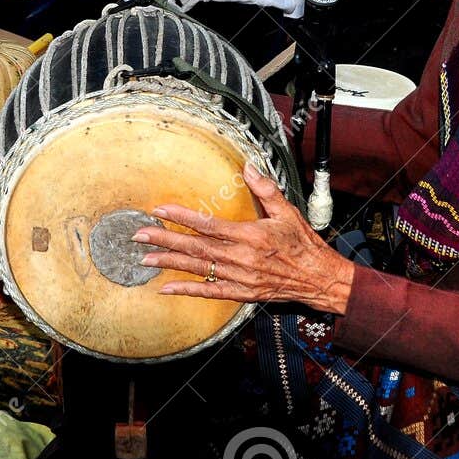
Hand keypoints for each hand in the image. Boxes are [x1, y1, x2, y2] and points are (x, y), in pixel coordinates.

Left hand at [136, 164, 354, 312]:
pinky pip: (210, 292)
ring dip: (170, 263)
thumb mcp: (288, 212)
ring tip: (145, 258)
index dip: (182, 217)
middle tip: (139, 235)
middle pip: (196, 248)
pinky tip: (167, 288)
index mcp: (250, 236)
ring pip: (198, 269)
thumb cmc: (304, 245)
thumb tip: (248, 166)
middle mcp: (241, 258)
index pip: (208, 225)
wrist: (319, 279)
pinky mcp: (242, 292)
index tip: (160, 210)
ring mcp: (240, 277)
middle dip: (165, 240)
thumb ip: (265, 189)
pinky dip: (187, 290)